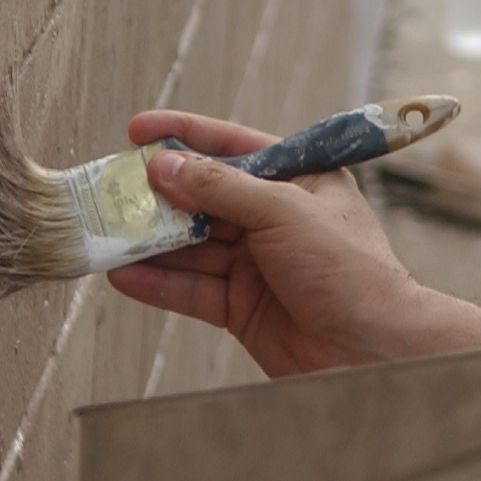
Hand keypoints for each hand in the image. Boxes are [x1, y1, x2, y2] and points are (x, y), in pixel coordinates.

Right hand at [105, 110, 480, 376]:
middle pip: (204, 198)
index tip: (137, 131)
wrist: (373, 350)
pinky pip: (192, 289)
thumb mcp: (284, 213)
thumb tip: (164, 167)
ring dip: (151, 242)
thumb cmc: (349, 270)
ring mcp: (257, 264)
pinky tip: (124, 275)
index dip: (185, 136)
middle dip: (158, 196)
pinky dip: (159, 282)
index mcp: (300, 179)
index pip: (234, 147)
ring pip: (193, 245)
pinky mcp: (243, 307)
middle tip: (109, 191)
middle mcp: (276, 218)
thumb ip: (221, 189)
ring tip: (106, 234)